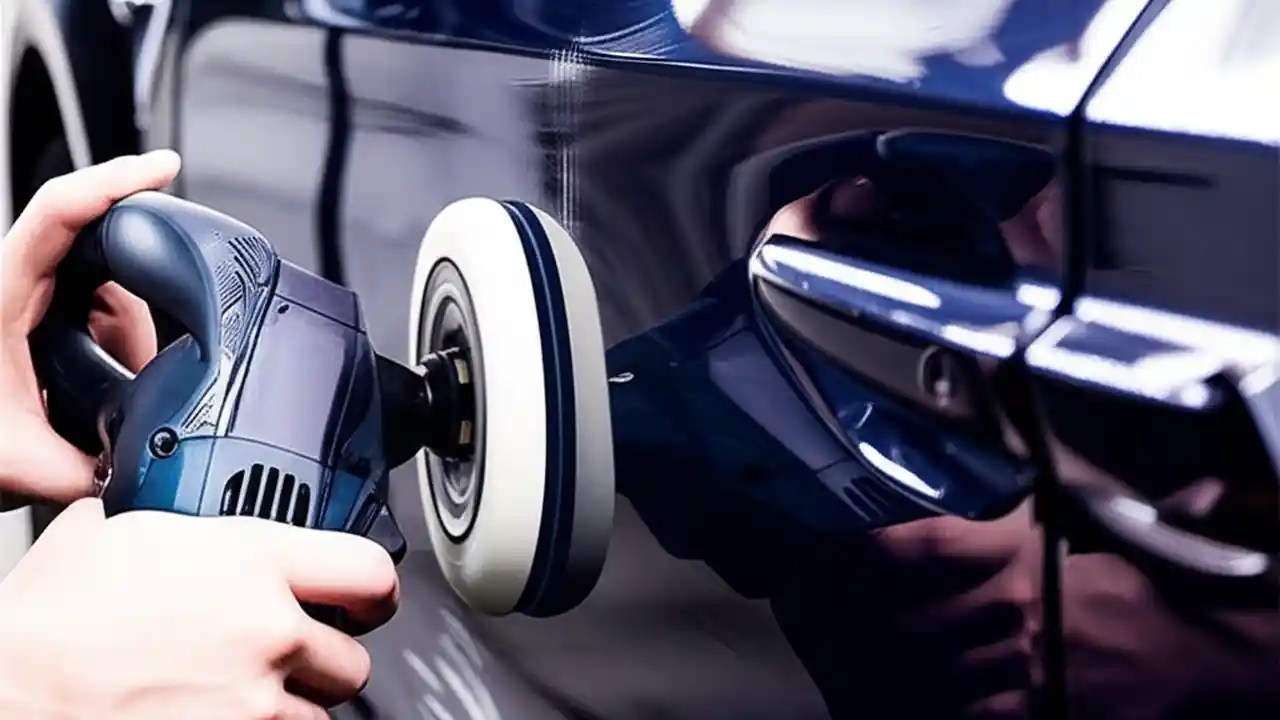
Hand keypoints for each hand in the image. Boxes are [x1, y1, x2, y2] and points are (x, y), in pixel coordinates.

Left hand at [0, 151, 174, 504]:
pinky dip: (122, 335)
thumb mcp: (15, 465)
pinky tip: (124, 373)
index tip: (163, 168)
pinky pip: (97, 306)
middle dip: (153, 277)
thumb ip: (85, 472)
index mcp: (0, 296)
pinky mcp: (37, 318)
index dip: (114, 181)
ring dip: (136, 321)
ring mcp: (27, 299)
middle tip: (183, 307)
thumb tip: (141, 474)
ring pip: (106, 281)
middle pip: (103, 244)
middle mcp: (12, 285)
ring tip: (140, 373)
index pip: (58, 212)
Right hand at [0, 498, 399, 717]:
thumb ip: (165, 522)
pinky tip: (219, 716)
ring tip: (238, 693)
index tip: (367, 601)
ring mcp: (254, 701)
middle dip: (323, 662)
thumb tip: (157, 512)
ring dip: (290, 707)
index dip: (376, 591)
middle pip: (352, 659)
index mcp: (251, 561)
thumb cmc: (45, 622)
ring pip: (318, 714)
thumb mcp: (109, 535)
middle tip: (285, 657)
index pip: (370, 572)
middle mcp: (267, 631)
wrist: (6, 689)